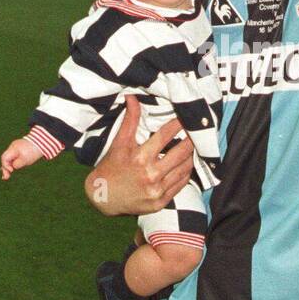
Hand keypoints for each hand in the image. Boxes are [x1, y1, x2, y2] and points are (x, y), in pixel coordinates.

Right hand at [1, 137, 41, 179]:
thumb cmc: (33, 151)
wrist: (42, 142)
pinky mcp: (19, 149)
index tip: (12, 171)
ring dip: (8, 166)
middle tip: (6, 178)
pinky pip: (13, 157)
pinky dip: (12, 163)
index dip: (5, 165)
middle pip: (5, 158)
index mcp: (13, 149)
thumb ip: (17, 164)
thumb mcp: (25, 160)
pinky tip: (11, 169)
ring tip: (6, 176)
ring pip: (9, 158)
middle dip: (5, 168)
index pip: (4, 158)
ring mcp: (15, 148)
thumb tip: (12, 167)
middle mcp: (12, 147)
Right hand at [85, 94, 193, 216]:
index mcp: (140, 157)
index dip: (178, 124)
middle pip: (181, 152)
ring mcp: (156, 190)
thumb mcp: (119, 143)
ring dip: (190, 156)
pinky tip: (186, 165)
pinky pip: (181, 184)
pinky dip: (186, 173)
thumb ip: (130, 120)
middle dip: (190, 140)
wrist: (103, 197)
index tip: (185, 118)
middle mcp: (150, 174)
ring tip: (192, 148)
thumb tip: (132, 97)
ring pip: (184, 168)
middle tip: (195, 133)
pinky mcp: (160, 202)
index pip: (165, 135)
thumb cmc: (111, 167)